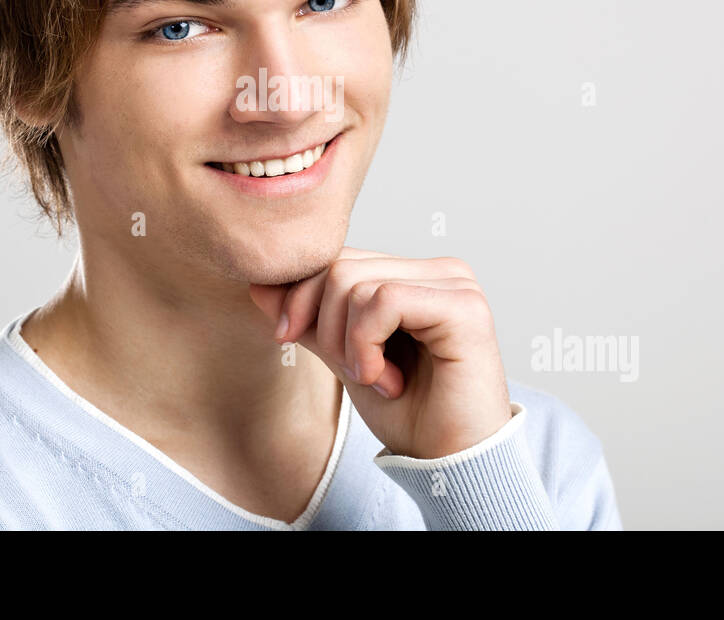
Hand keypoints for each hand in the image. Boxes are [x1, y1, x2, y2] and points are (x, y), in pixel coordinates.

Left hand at [248, 247, 512, 458]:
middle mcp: (439, 270)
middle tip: (350, 372)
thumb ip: (310, 320)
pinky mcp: (464, 306)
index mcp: (414, 274)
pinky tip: (386, 378)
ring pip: (356, 283)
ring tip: (375, 378)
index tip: (289, 339)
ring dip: (347, 344)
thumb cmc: (408, 413)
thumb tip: (260, 284)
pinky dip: (367, 344)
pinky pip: (384, 300)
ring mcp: (455, 283)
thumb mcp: (343, 359)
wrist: (449, 465)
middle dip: (322, 324)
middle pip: (339, 266)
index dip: (299, 297)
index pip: (336, 258)